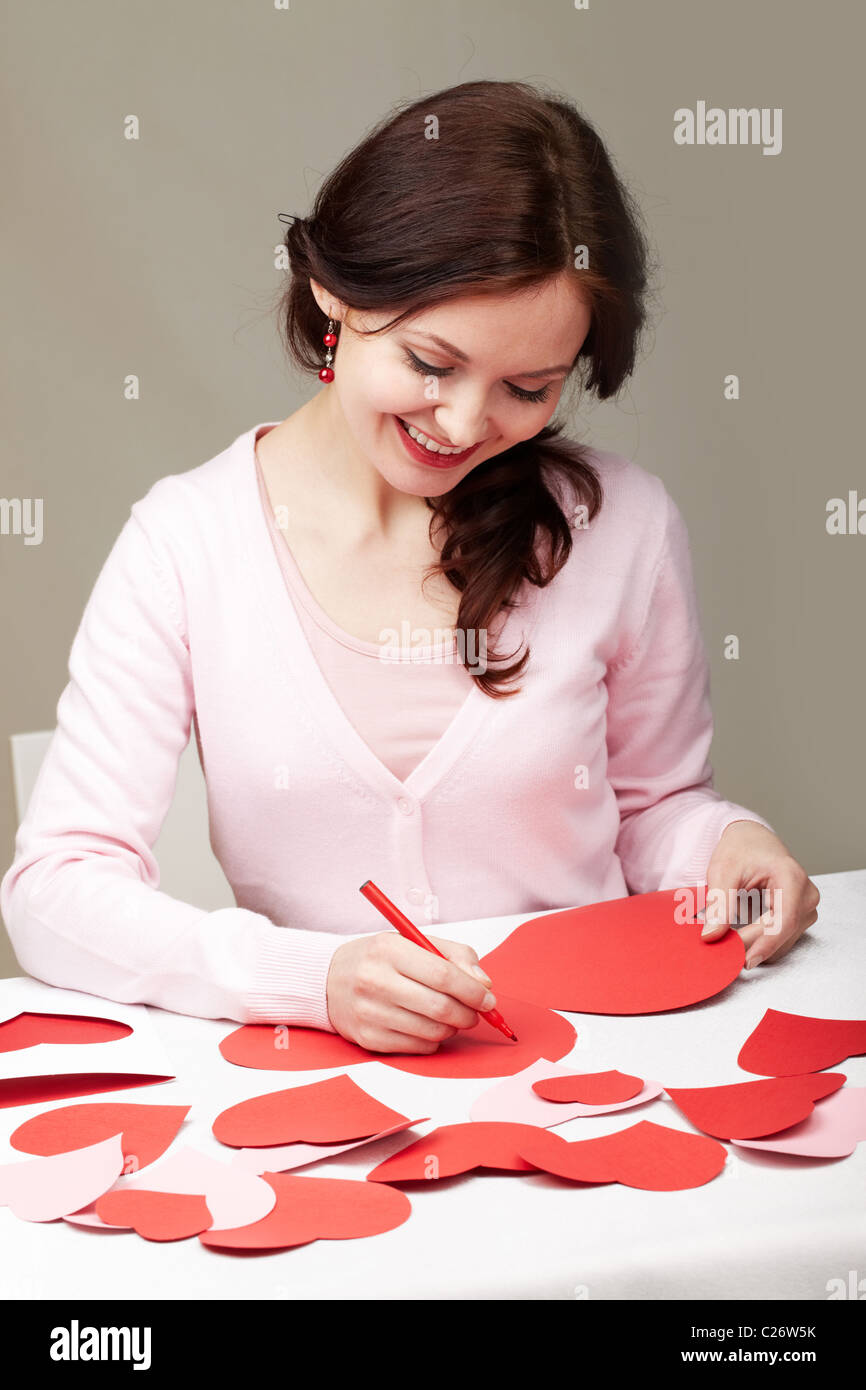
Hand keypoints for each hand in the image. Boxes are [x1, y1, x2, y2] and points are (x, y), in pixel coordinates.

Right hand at [325, 931, 495, 1052]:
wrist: (328, 980)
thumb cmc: (378, 960)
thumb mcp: (411, 942)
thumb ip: (452, 955)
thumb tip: (483, 983)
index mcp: (389, 949)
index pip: (443, 974)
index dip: (472, 990)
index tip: (487, 998)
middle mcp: (375, 981)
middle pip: (440, 1006)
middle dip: (468, 1014)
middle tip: (475, 1013)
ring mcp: (369, 1012)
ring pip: (431, 1031)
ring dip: (452, 1028)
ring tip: (451, 1017)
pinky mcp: (367, 1038)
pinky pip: (417, 1047)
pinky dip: (433, 1041)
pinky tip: (428, 1026)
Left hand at [700, 820, 819, 968]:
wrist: (750, 839)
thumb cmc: (740, 849)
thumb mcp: (723, 871)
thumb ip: (719, 904)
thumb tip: (712, 935)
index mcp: (792, 877)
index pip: (784, 921)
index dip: (765, 944)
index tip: (744, 960)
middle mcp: (806, 894)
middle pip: (782, 932)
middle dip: (752, 944)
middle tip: (722, 952)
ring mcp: (806, 907)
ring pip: (782, 940)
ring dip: (755, 944)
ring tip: (727, 943)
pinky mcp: (799, 916)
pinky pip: (781, 938)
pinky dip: (760, 941)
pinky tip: (740, 939)